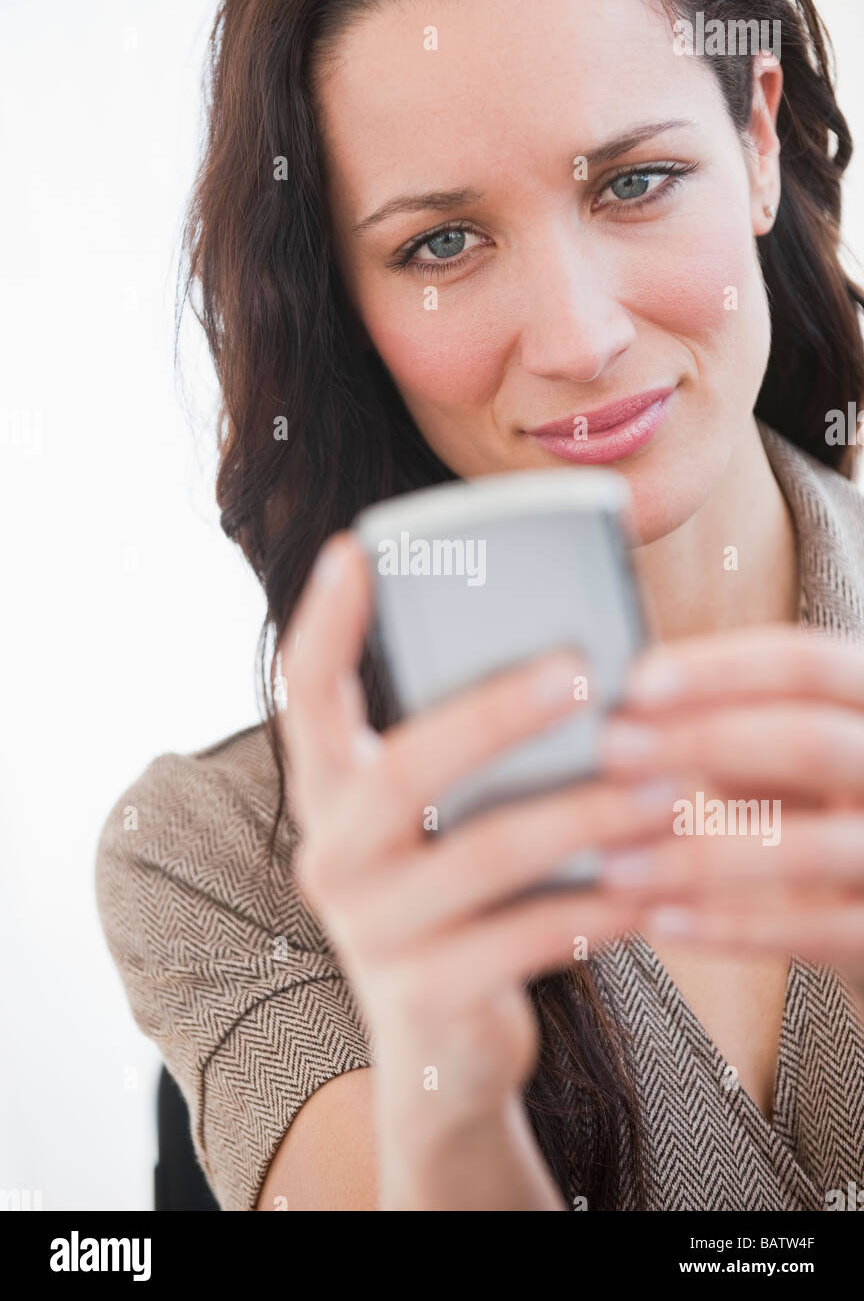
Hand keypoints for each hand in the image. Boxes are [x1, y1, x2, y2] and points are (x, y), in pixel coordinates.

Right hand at [274, 530, 682, 1205]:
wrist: (443, 1053)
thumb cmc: (461, 903)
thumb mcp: (447, 823)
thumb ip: (477, 757)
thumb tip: (581, 667)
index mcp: (331, 794)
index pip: (305, 693)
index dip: (325, 621)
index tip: (355, 550)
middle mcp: (331, 855)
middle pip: (405, 765)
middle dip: (498, 712)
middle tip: (583, 674)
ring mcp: (370, 930)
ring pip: (485, 850)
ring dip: (585, 813)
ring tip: (664, 789)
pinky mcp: (425, 995)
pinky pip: (527, 936)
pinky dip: (601, 906)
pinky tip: (654, 885)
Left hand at [597, 624, 863, 1004]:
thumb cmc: (821, 806)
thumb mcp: (792, 750)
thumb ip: (731, 723)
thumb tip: (624, 715)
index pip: (806, 663)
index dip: (720, 670)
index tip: (635, 684)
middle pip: (809, 742)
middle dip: (703, 743)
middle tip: (610, 753)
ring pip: (809, 848)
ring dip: (698, 855)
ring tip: (612, 863)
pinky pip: (814, 932)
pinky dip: (730, 927)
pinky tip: (657, 917)